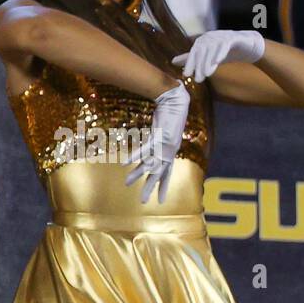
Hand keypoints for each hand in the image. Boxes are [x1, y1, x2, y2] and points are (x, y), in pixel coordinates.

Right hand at [125, 82, 188, 203]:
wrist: (177, 101)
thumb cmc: (171, 115)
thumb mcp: (165, 132)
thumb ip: (158, 141)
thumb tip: (153, 146)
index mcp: (170, 152)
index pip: (167, 174)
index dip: (164, 187)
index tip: (161, 200)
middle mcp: (168, 151)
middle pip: (158, 174)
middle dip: (150, 188)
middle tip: (143, 202)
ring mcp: (164, 145)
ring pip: (149, 163)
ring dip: (137, 173)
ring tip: (126, 182)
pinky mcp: (159, 136)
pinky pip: (145, 149)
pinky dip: (136, 155)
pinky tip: (126, 162)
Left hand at [171, 29, 264, 81]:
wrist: (246, 46)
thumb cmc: (223, 51)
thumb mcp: (206, 56)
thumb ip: (190, 58)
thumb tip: (172, 61)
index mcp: (202, 40)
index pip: (193, 53)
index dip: (190, 64)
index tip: (186, 75)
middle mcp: (210, 36)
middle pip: (202, 52)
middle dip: (199, 66)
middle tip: (198, 80)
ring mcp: (221, 35)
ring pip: (212, 50)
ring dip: (209, 63)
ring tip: (207, 75)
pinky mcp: (233, 37)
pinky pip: (225, 45)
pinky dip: (220, 53)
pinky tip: (217, 62)